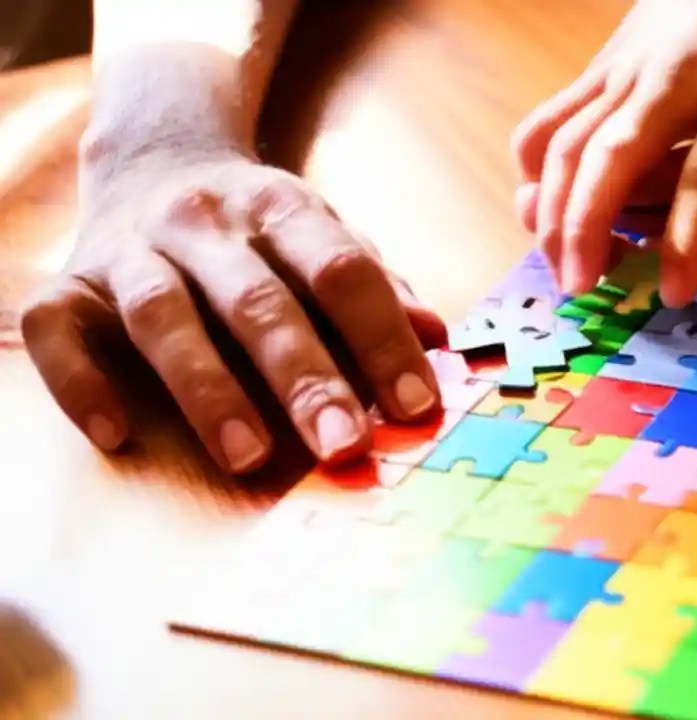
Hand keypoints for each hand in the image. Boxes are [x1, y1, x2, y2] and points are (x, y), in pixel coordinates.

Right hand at [20, 146, 446, 473]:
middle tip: (344, 446)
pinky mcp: (67, 282)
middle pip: (258, 300)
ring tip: (248, 458)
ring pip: (163, 316)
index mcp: (282, 206)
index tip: (416, 406)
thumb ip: (377, 288)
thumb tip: (438, 337)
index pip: (342, 270)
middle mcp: (204, 221)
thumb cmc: (263, 230)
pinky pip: (57, 330)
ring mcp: (131, 249)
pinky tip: (116, 434)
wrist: (154, 158)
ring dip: (207, 390)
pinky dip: (80, 382)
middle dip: (305, 378)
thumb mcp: (326, 238)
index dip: (382, 338)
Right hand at [511, 0, 696, 306]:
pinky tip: (536, 209)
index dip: (689, 235)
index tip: (675, 292)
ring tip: (556, 265)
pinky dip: (533, 163)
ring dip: (551, 205)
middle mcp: (675, 70)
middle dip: (587, 225)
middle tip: (579, 289)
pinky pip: (552, 111)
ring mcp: (631, 62)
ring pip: (568, 136)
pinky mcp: (607, 57)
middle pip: (614, 155)